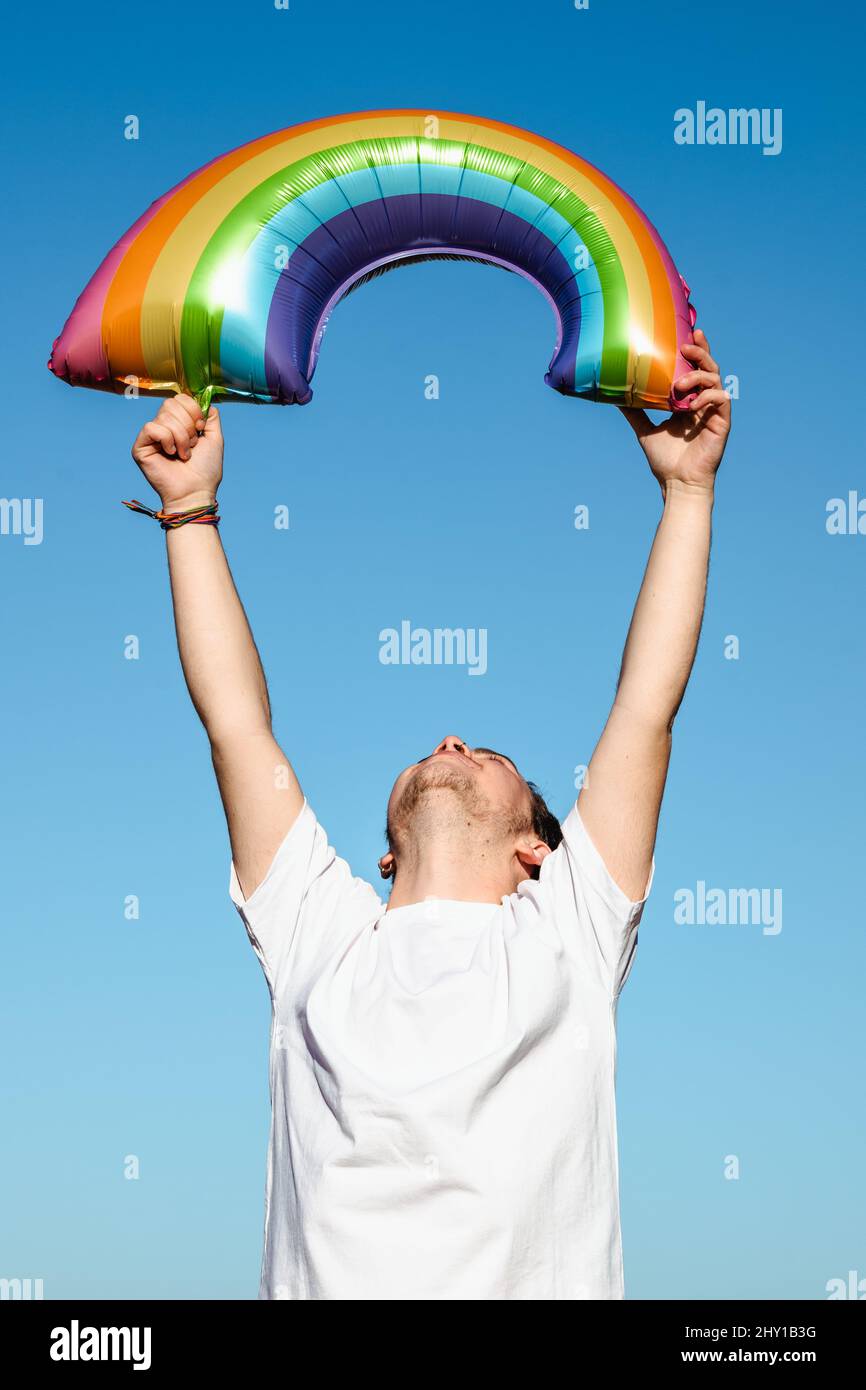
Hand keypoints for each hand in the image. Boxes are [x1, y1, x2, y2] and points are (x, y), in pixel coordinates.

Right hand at [131, 394, 222, 510]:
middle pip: (171, 403)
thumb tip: (205, 400)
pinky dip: (167, 440)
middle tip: (191, 445)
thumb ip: (211, 417)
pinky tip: (170, 454)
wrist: (196, 492)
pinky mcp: (140, 447)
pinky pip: (152, 428)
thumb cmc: (205, 470)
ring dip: (181, 437)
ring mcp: (151, 437)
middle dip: (188, 425)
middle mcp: (163, 427)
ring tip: (183, 454)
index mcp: (178, 424)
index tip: (201, 429)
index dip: (193, 410)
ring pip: (164, 416)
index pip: (180, 399)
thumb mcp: (214, 438)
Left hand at [619, 329, 730, 494]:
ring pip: (716, 380)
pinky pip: (721, 399)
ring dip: (698, 375)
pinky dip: (707, 396)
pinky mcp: (722, 423)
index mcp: (691, 400)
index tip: (691, 331)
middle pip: (710, 367)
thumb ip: (634, 411)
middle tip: (686, 345)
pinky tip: (692, 403)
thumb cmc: (664, 460)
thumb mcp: (645, 429)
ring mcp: (714, 412)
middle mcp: (705, 403)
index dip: (698, 349)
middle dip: (701, 352)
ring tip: (680, 383)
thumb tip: (614, 397)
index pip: (697, 368)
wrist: (675, 483)